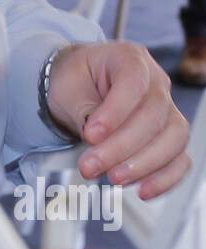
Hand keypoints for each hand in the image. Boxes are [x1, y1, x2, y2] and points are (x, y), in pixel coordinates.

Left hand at [46, 41, 189, 199]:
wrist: (78, 87)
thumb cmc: (74, 81)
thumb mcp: (67, 88)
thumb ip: (83, 111)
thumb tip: (97, 139)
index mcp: (130, 58)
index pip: (133, 83)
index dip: (114, 112)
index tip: (90, 135)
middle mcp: (156, 81)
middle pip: (154, 115)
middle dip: (121, 147)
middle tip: (90, 166)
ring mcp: (168, 109)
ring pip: (173, 138)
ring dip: (144, 165)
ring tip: (112, 179)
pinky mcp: (170, 136)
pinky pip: (180, 158)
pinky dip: (165, 178)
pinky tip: (142, 190)